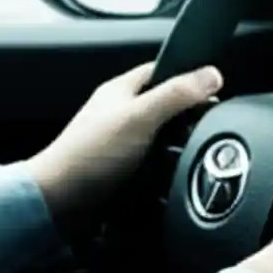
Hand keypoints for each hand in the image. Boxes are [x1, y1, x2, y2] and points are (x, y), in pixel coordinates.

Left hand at [24, 62, 222, 240]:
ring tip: (194, 148)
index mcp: (121, 90)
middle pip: (163, 103)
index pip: (161, 70)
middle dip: (187, 112)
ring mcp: (118, 142)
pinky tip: (173, 173)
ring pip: (159, 134)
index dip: (188, 74)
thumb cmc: (89, 154)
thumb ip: (176, 94)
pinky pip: (151, 161)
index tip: (214, 87)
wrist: (58, 202)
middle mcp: (119, 113)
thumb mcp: (140, 116)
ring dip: (176, 142)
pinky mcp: (119, 170)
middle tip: (210, 121)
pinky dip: (165, 166)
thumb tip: (212, 74)